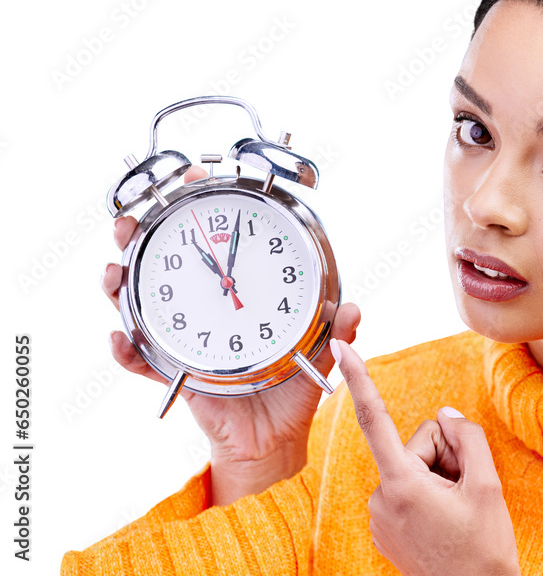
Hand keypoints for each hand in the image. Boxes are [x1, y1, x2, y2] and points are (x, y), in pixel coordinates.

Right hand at [101, 165, 362, 505]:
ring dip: (120, 285)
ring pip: (140, 303)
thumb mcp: (320, 352)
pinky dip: (127, 350)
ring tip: (113, 272)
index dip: (200, 209)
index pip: (215, 241)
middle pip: (163, 263)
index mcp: (240, 294)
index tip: (192, 179)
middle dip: (140, 237)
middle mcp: (206, 308)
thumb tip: (353, 310)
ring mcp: (184, 337)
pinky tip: (121, 339)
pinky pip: (142, 360)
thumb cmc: (293, 387)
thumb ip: (338, 330)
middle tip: (131, 221)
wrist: (273, 439)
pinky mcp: (173, 372)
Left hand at [333, 338, 519, 575]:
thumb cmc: (482, 549)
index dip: (357, 378)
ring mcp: (380, 515)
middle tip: (465, 489)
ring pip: (412, 467)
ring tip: (456, 509)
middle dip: (442, 455)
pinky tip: (445, 518)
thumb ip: (465, 438)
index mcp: (401, 484)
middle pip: (414, 444)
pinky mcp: (384, 527)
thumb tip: (445, 415)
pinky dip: (428, 493)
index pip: (375, 419)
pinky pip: (406, 488)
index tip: (340, 347)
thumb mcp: (486, 485)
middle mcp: (380, 498)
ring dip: (437, 477)